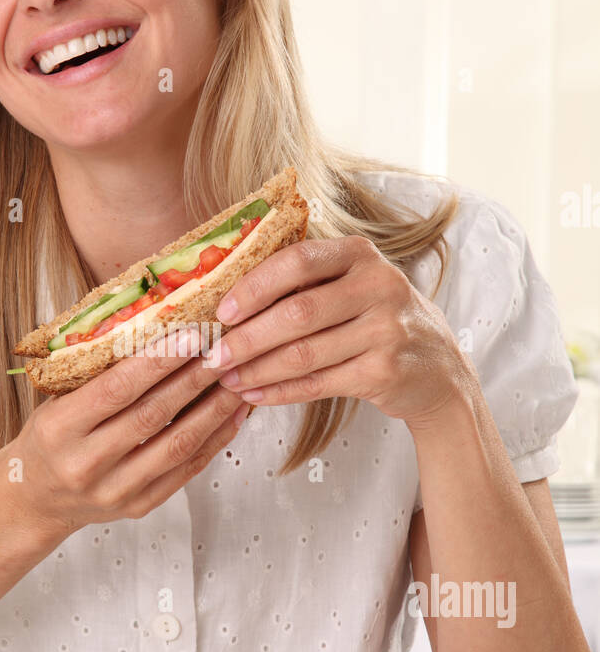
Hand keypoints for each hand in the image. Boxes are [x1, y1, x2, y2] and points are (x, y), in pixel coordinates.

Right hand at [13, 327, 248, 535]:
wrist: (35, 500)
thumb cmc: (49, 438)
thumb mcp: (55, 403)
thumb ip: (96, 375)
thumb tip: (154, 330)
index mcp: (59, 429)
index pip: (116, 389)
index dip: (157, 362)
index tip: (190, 334)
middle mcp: (86, 463)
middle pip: (152, 415)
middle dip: (193, 379)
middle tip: (223, 349)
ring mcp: (114, 490)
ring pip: (177, 445)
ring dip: (213, 410)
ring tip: (236, 380)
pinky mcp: (139, 506)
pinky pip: (185, 471)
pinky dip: (214, 441)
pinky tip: (232, 416)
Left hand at [202, 236, 477, 431]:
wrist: (438, 369)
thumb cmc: (376, 319)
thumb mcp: (354, 284)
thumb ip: (306, 281)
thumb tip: (226, 297)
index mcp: (361, 254)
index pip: (298, 261)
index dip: (254, 286)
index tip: (221, 311)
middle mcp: (379, 286)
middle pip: (298, 313)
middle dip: (248, 337)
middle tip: (212, 355)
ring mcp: (386, 331)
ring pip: (305, 353)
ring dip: (257, 369)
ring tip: (226, 378)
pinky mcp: (385, 372)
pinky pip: (319, 384)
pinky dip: (281, 392)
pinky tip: (254, 396)